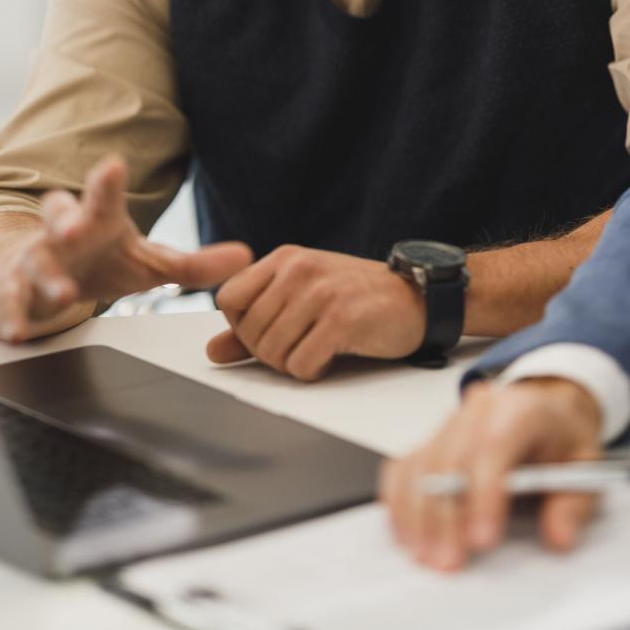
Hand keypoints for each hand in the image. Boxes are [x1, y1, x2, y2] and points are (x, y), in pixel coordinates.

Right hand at [0, 156, 251, 340]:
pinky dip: (14, 315)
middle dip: (65, 218)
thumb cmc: (101, 259)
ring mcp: (37, 258)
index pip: (104, 194)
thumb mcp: (150, 262)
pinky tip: (17, 331)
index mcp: (98, 217)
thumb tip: (246, 256)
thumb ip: (195, 263)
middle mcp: (64, 230)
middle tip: (75, 227)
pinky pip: (12, 300)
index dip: (107, 180)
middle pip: (59, 214)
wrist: (43, 275)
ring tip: (64, 292)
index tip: (113, 166)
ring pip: (36, 258)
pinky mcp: (15, 288)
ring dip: (48, 276)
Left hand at [207, 246, 426, 379]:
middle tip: (301, 345)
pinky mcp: (342, 320)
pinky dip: (314, 371)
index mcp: (285, 259)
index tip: (269, 331)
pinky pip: (301, 366)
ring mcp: (321, 293)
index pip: (227, 299)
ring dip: (292, 364)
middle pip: (249, 332)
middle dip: (269, 353)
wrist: (416, 298)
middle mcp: (299, 269)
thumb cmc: (357, 298)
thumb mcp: (303, 299)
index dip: (240, 327)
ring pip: (272, 353)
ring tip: (318, 348)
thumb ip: (255, 322)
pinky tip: (334, 355)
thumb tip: (213, 351)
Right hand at [379, 377, 603, 570]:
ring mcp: (450, 422)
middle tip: (450, 561)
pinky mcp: (431, 439)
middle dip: (447, 517)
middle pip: (450, 459)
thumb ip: (573, 503)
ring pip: (421, 464)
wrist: (547, 412)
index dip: (484, 494)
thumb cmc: (561, 439)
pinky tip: (408, 534)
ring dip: (419, 516)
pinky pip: (404, 467)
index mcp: (522, 408)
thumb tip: (559, 536)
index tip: (482, 540)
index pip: (494, 445)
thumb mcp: (586, 467)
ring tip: (428, 557)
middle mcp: (479, 409)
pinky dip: (401, 502)